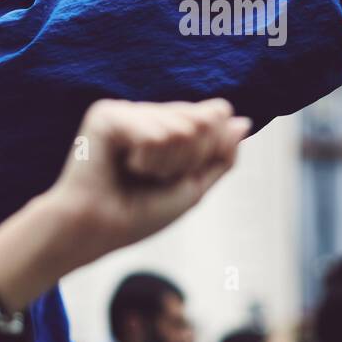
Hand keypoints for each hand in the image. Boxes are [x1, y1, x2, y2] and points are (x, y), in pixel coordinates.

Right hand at [0, 99, 248, 317]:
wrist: (98, 230)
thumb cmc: (140, 213)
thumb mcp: (194, 186)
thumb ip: (221, 154)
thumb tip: (244, 121)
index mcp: (167, 124)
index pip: (218, 115)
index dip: (210, 149)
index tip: (180, 175)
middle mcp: (148, 111)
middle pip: (206, 120)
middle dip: (191, 159)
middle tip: (155, 177)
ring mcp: (128, 110)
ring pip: (183, 128)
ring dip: (168, 164)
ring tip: (138, 173)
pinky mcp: (107, 114)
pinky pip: (154, 134)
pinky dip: (148, 161)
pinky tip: (124, 167)